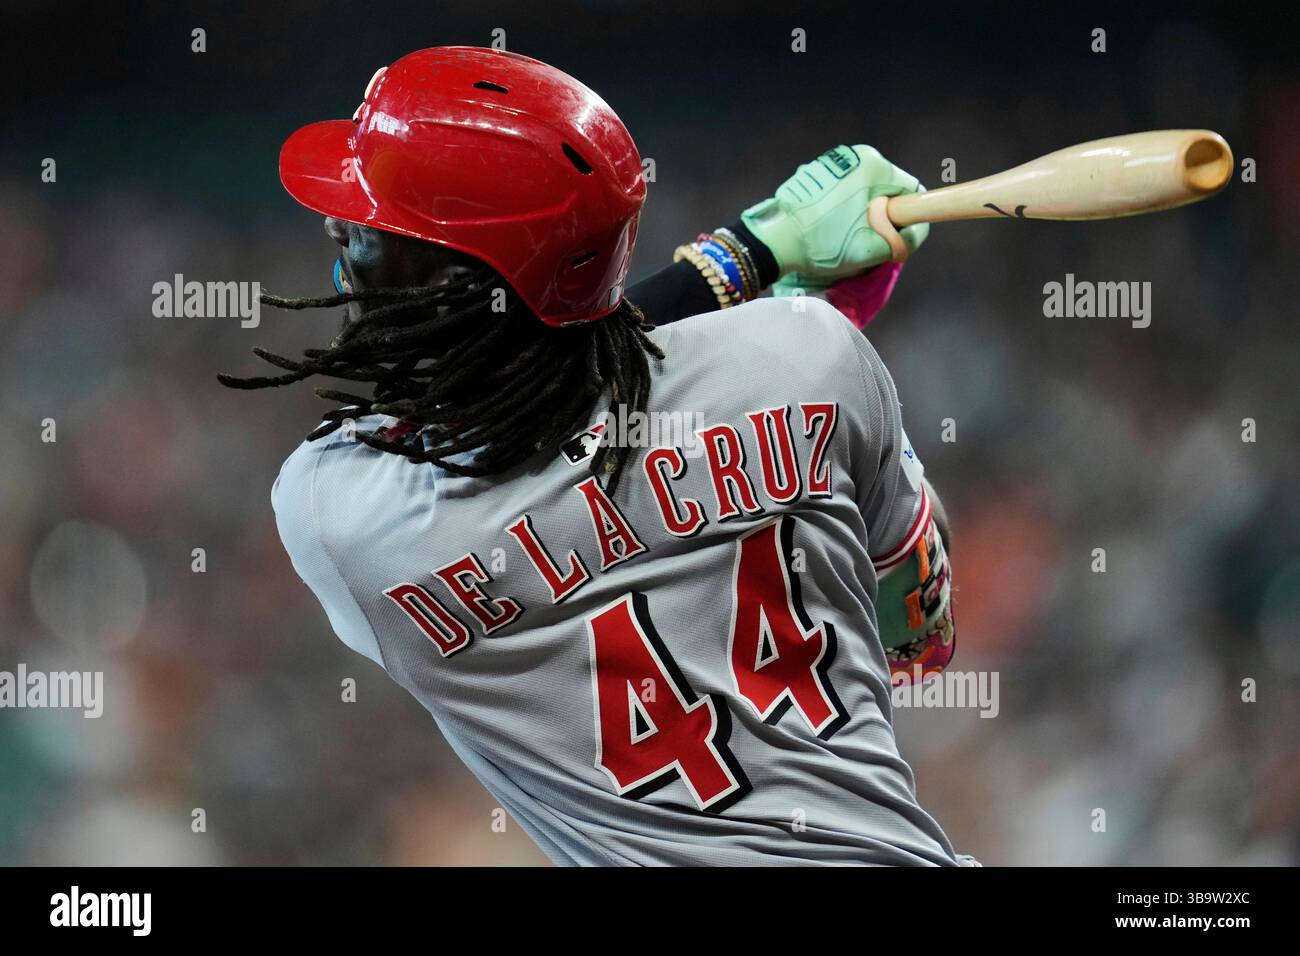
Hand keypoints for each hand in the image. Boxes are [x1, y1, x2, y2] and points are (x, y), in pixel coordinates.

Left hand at [742, 145, 928, 285]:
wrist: (775, 240)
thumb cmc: (824, 243)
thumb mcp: (871, 249)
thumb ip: (905, 240)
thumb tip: (917, 230)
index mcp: (874, 166)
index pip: (911, 190)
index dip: (909, 218)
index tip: (893, 236)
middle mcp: (856, 154)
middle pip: (888, 189)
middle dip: (884, 215)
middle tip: (866, 239)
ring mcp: (834, 160)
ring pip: (865, 190)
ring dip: (862, 212)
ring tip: (843, 234)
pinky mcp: (817, 170)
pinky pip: (844, 189)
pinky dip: (844, 207)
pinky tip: (828, 225)